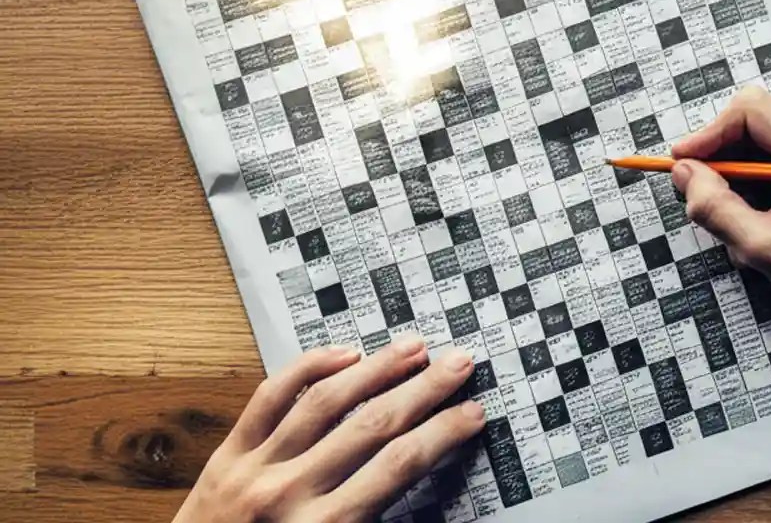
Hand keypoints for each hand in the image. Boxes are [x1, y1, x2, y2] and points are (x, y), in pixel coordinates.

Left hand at [175, 337, 483, 522]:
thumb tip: (420, 480)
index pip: (399, 467)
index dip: (443, 433)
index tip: (472, 412)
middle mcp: (290, 494)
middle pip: (372, 425)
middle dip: (423, 390)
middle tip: (459, 362)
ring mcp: (255, 469)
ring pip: (325, 401)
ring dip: (376, 369)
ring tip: (413, 347)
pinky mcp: (226, 455)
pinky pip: (270, 397)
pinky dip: (309, 368)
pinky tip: (344, 353)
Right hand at [671, 86, 770, 343]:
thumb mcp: (765, 251)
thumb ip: (716, 207)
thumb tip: (684, 172)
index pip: (751, 110)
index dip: (708, 134)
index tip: (682, 163)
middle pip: (760, 122)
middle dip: (726, 158)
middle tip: (706, 199)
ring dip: (748, 173)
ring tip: (747, 222)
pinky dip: (770, 178)